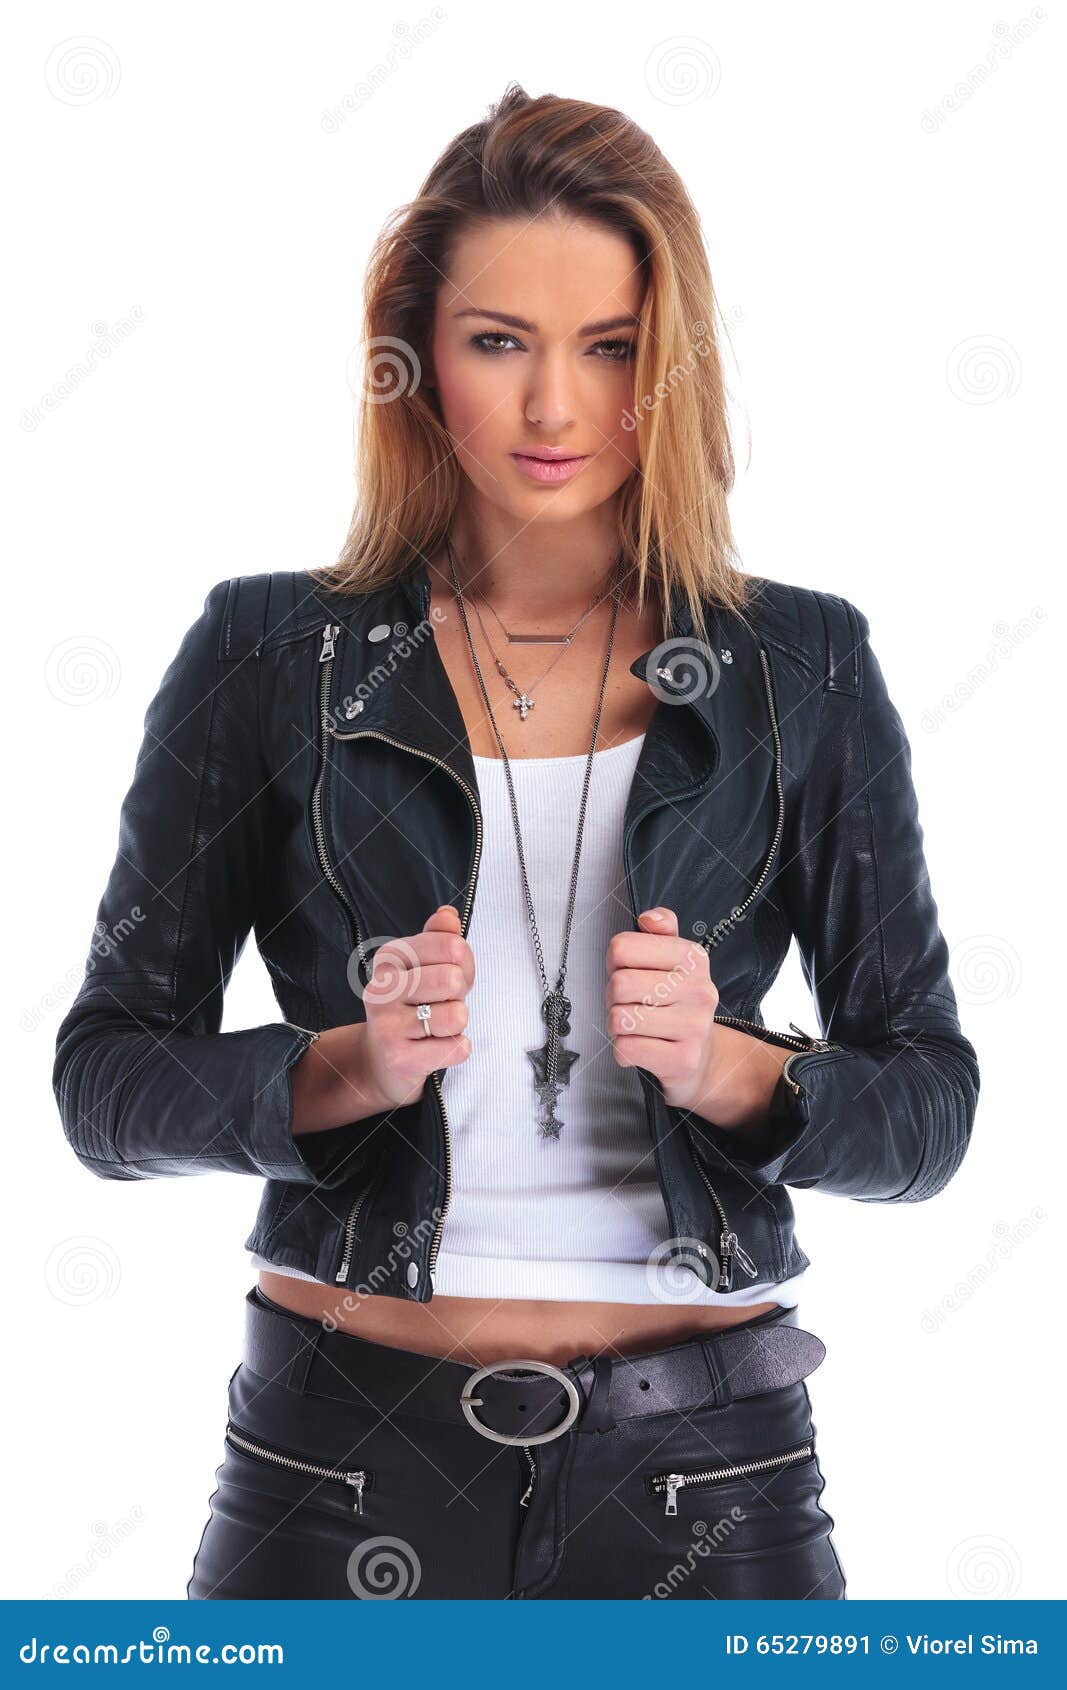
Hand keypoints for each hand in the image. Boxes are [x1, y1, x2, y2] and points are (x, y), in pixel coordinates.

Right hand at [361, 904, 474, 1110]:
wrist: (381, 1061)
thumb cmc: (412, 1007)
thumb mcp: (425, 967)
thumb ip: (440, 938)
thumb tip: (448, 916)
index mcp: (390, 957)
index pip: (451, 945)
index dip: (464, 963)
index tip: (449, 975)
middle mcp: (381, 988)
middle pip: (453, 979)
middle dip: (459, 995)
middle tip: (441, 1004)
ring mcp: (386, 1025)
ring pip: (456, 1015)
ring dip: (457, 1023)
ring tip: (437, 1026)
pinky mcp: (399, 1058)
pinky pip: (457, 1048)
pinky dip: (457, 1049)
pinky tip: (436, 1048)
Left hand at [604, 907, 719, 1110]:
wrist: (701, 1057)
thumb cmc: (676, 1005)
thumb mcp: (673, 962)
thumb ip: (660, 932)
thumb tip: (649, 918)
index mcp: (692, 958)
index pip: (622, 947)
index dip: (614, 963)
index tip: (629, 972)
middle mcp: (699, 989)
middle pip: (619, 984)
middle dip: (613, 998)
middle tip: (630, 1004)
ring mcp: (694, 1026)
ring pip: (619, 1018)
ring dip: (617, 1026)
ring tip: (637, 1026)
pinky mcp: (683, 1059)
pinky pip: (626, 1048)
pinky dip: (623, 1051)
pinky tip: (642, 1046)